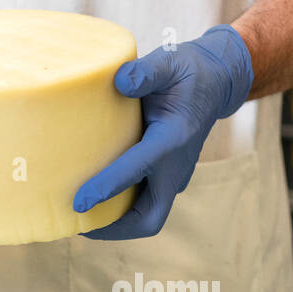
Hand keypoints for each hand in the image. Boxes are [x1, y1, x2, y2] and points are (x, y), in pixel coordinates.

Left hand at [72, 25, 253, 239]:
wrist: (216, 82)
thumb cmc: (187, 72)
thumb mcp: (169, 63)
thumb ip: (146, 72)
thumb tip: (119, 81)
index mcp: (173, 138)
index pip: (138, 170)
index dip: (107, 188)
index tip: (78, 202)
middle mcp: (176, 166)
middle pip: (149, 217)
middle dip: (114, 228)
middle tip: (76, 225)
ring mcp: (174, 175)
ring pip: (147, 215)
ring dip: (116, 224)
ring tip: (77, 220)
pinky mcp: (166, 176)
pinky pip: (144, 203)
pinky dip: (120, 209)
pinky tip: (92, 203)